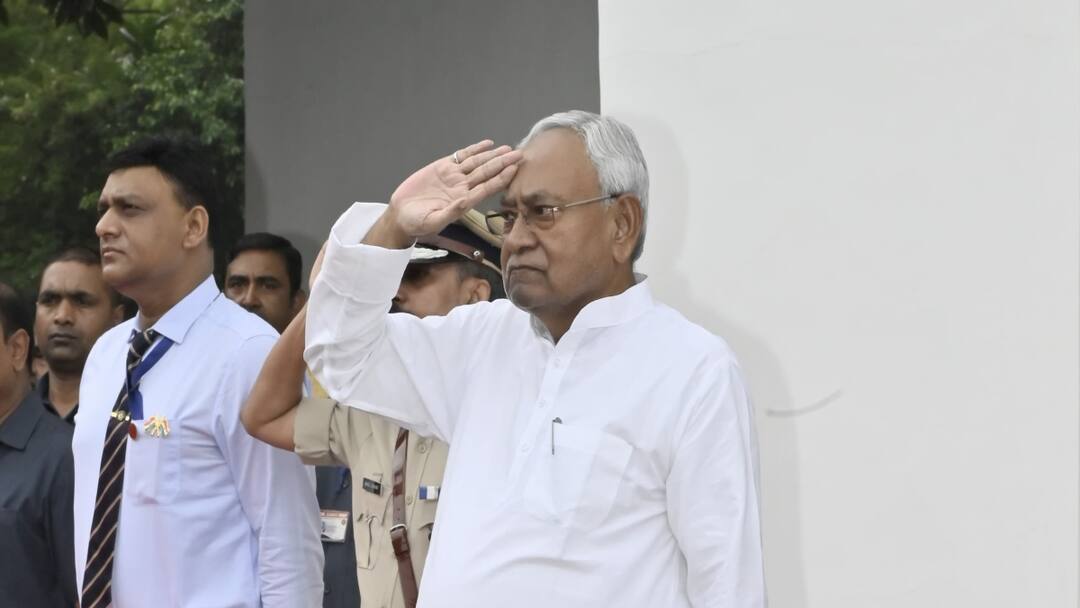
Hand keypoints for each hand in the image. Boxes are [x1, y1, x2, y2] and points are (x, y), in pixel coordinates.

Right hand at [384, 140, 521, 240]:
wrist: (401, 215)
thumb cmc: (417, 223)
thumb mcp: (433, 221)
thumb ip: (451, 212)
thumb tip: (465, 202)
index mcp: (463, 201)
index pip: (487, 188)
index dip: (501, 178)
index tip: (514, 169)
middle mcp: (462, 187)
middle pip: (487, 173)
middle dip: (503, 163)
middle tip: (520, 154)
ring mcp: (453, 176)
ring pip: (477, 163)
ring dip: (493, 156)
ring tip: (508, 148)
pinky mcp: (443, 167)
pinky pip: (462, 156)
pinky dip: (474, 150)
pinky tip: (488, 144)